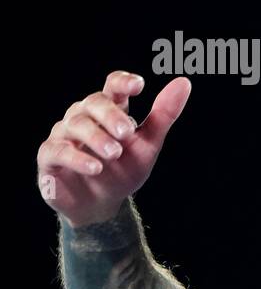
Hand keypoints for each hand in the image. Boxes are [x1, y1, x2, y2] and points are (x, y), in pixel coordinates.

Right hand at [37, 72, 190, 227]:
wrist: (102, 205)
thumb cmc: (124, 170)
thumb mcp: (148, 144)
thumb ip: (164, 115)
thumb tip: (184, 82)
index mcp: (109, 110)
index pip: (112, 87)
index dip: (122, 83)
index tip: (138, 85)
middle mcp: (84, 116)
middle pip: (93, 103)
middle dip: (111, 116)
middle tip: (127, 133)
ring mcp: (64, 134)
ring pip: (76, 124)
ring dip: (97, 137)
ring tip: (115, 153)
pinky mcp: (49, 156)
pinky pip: (59, 150)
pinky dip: (77, 158)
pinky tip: (95, 167)